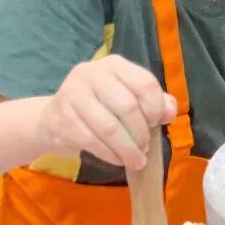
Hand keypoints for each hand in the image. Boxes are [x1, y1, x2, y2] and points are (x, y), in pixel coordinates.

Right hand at [37, 55, 175, 169]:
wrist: (55, 118)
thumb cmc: (100, 106)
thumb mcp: (128, 96)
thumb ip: (154, 102)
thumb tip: (169, 112)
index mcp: (114, 64)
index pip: (145, 83)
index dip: (156, 108)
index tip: (156, 124)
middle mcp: (91, 73)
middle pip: (128, 107)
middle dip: (141, 133)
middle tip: (145, 148)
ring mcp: (72, 94)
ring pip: (109, 128)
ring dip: (128, 149)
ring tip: (136, 160)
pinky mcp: (61, 118)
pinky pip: (92, 141)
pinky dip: (110, 154)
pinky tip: (118, 160)